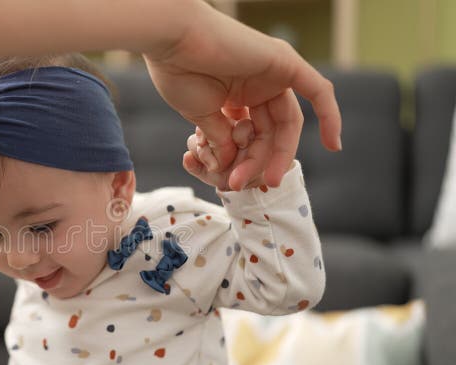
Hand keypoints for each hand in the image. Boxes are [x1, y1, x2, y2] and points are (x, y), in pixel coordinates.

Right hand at [143, 0, 340, 188]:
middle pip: (272, 131)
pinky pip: (319, 92)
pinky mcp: (285, 63)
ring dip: (279, 153)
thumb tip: (230, 166)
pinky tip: (333, 144)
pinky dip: (330, 116)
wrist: (173, 40)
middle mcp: (258, 83)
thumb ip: (221, 139)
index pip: (254, 133)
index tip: (232, 182)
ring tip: (265, 177)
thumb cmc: (178, 72)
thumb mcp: (201, 116)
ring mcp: (273, 72)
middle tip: (245, 184)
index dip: (247, 160)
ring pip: (288, 122)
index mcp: (236, 94)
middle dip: (261, 161)